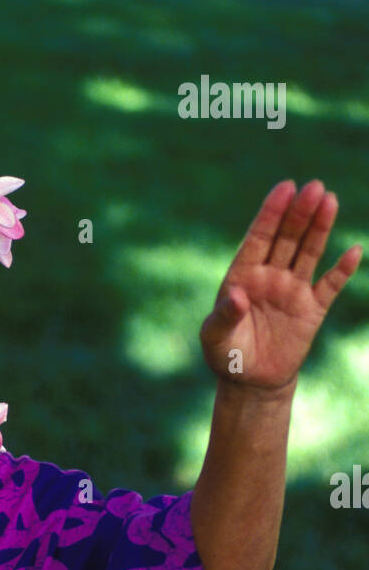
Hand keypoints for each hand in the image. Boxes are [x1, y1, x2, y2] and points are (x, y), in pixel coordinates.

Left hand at [199, 179, 361, 391]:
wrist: (251, 382)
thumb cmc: (226, 355)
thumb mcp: (215, 338)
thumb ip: (224, 315)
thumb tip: (237, 296)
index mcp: (244, 275)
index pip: (259, 238)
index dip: (271, 213)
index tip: (284, 188)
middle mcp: (270, 276)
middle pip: (287, 239)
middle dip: (299, 213)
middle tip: (313, 187)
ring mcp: (293, 290)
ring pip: (308, 253)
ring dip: (319, 228)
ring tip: (329, 200)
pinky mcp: (312, 310)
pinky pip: (329, 286)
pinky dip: (341, 271)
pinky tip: (354, 251)